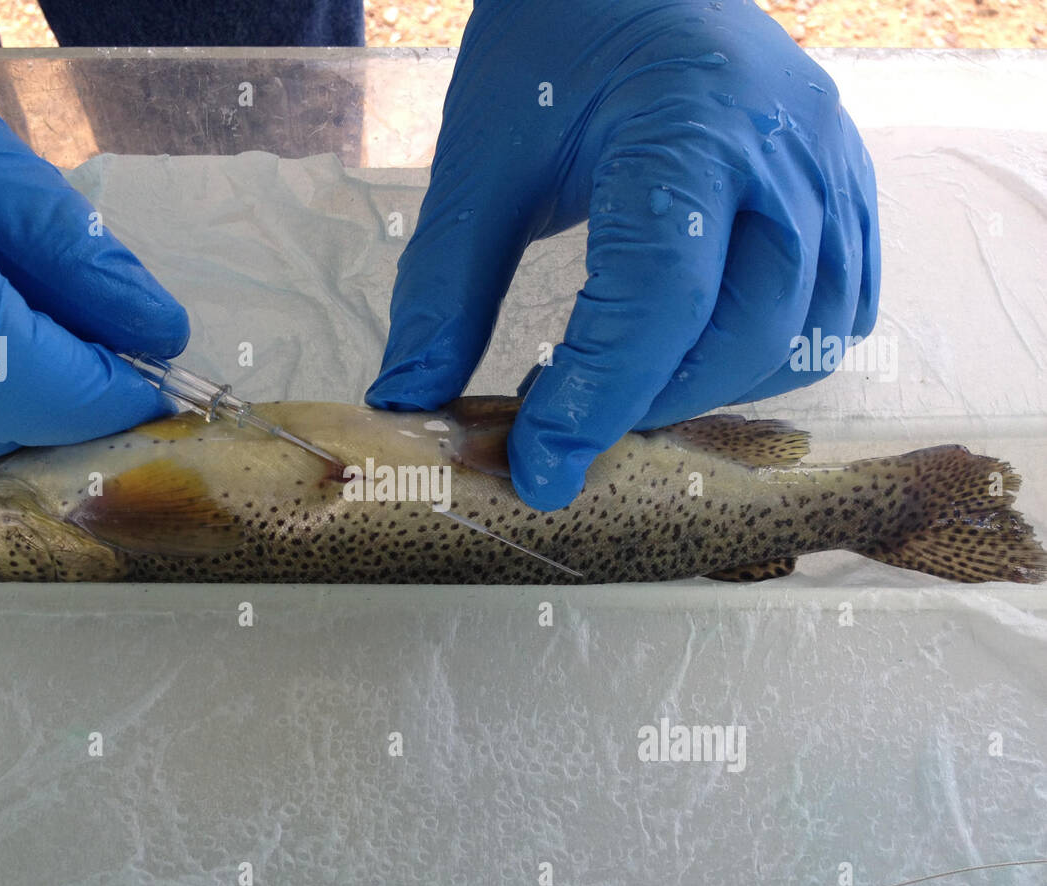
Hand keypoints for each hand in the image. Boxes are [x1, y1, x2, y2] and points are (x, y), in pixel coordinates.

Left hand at [366, 0, 879, 509]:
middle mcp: (783, 151)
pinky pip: (842, 306)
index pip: (657, 300)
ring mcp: (830, 167)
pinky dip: (774, 355)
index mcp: (687, 126)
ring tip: (632, 380)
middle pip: (746, 333)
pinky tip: (701, 349)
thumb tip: (409, 399)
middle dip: (654, 402)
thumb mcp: (484, 157)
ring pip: (805, 334)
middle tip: (574, 415)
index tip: (537, 469)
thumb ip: (445, 286)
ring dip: (716, 388)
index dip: (597, 401)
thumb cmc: (553, 44)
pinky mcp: (847, 183)